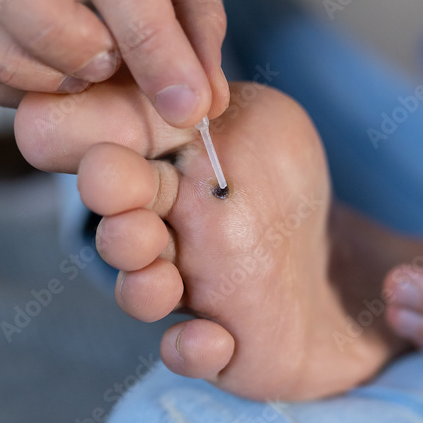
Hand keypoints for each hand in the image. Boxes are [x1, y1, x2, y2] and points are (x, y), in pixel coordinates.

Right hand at [14, 71, 404, 400]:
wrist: (343, 268)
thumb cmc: (288, 185)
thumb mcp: (259, 120)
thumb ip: (198, 100)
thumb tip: (146, 71)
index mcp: (156, 164)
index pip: (102, 138)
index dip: (84, 130)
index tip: (78, 120)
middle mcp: (157, 227)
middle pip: (116, 213)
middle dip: (113, 198)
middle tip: (115, 182)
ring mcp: (185, 288)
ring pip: (140, 287)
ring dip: (140, 279)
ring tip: (160, 272)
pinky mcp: (218, 342)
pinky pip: (186, 351)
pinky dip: (192, 347)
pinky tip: (215, 336)